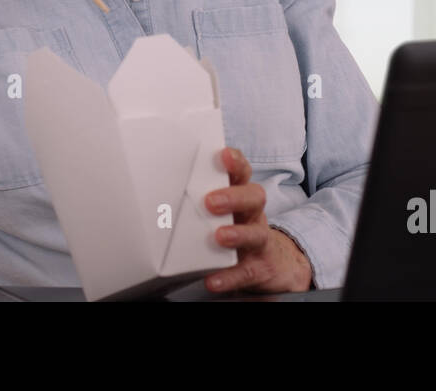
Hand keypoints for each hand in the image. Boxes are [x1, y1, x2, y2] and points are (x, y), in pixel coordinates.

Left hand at [204, 147, 312, 293]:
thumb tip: (164, 187)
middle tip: (211, 201)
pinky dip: (229, 277)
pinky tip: (214, 280)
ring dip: (237, 234)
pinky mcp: (258, 268)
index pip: (243, 174)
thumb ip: (203, 197)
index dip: (236, 162)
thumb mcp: (226, 210)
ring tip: (219, 237)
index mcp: (242, 197)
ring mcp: (258, 241)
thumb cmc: (238, 229)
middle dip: (233, 197)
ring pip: (256, 233)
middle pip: (254, 197)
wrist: (272, 264)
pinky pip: (245, 272)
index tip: (223, 154)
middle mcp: (253, 215)